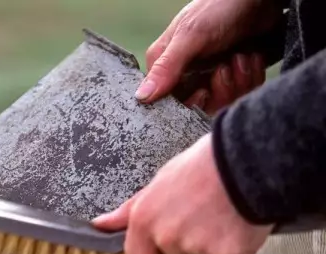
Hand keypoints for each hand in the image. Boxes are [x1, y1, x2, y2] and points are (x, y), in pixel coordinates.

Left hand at [92, 134, 273, 253]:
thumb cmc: (202, 166)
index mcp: (145, 221)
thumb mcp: (159, 182)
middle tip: (202, 217)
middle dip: (186, 247)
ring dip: (212, 243)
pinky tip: (239, 220)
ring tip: (222, 212)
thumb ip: (130, 210)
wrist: (247, 159)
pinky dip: (236, 244)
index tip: (166, 241)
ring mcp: (198, 249)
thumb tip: (99, 224)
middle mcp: (167, 238)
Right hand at [136, 0, 282, 113]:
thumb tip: (140, 97)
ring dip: (240, 79)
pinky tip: (251, 56)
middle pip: (201, 106)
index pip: (171, 104)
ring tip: (241, 55)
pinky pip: (242, 93)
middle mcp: (186, 75)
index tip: (204, 90)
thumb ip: (166, 68)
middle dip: (221, 89)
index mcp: (165, 66)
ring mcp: (210, 77)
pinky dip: (251, 75)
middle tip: (226, 66)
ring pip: (224, 101)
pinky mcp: (233, 77)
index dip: (190, 102)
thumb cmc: (219, 8)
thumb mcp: (190, 37)